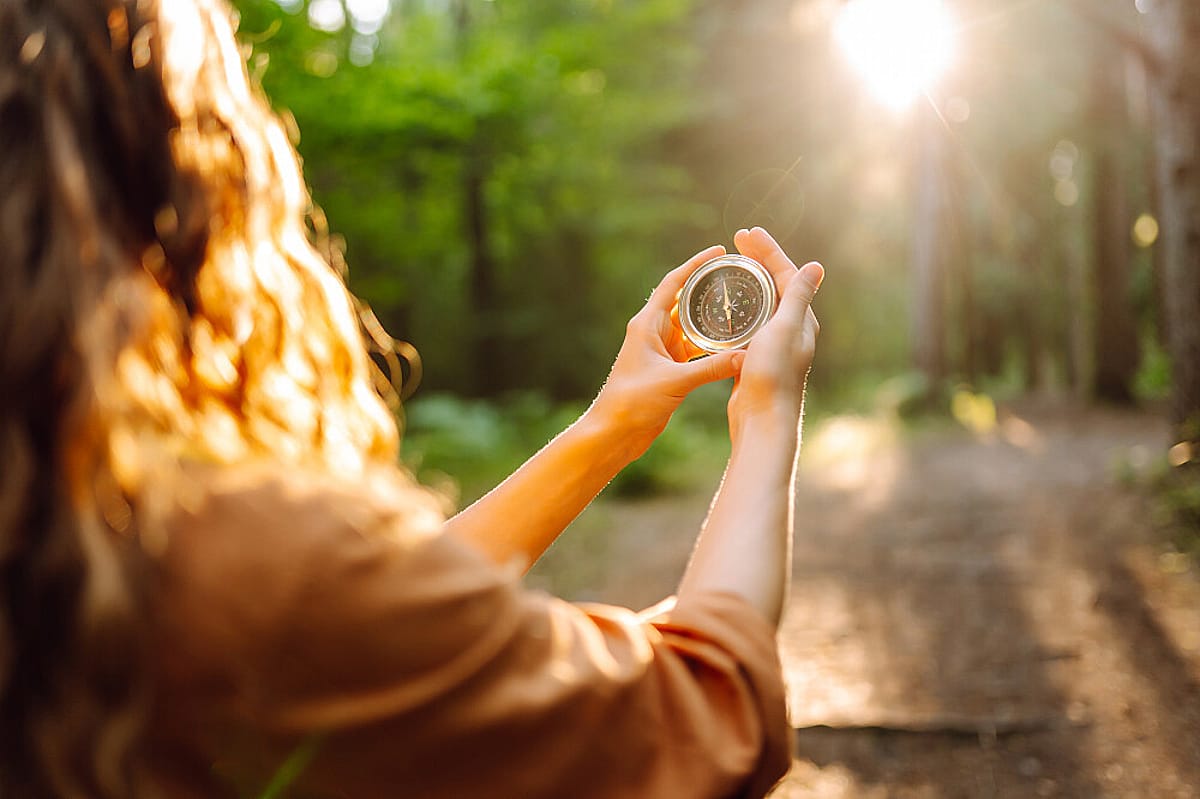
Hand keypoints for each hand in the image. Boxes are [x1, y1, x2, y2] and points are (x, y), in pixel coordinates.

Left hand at [587, 245, 743, 457]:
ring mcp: (661, 351)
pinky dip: (712, 347)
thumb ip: (711, 369)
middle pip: (685, 301)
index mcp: (647, 324)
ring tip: (742, 309)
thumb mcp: (674, 382)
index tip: (718, 251)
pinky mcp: (668, 369)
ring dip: (713, 320)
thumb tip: (746, 357)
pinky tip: (733, 346)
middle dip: (709, 289)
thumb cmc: (631, 404)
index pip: (673, 283)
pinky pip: (695, 350)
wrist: (614, 433)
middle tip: (738, 279)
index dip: (695, 265)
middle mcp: (653, 332)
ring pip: (692, 327)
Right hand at [727, 227, 821, 439]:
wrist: (761, 418)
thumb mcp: (784, 329)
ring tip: (730, 265)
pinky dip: (738, 306)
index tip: (746, 233)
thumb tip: (817, 266)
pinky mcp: (757, 356)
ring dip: (747, 280)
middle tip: (737, 240)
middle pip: (774, 284)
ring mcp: (773, 343)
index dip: (767, 250)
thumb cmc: (772, 374)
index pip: (785, 273)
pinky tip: (724, 306)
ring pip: (761, 302)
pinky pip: (749, 322)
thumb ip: (798, 297)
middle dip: (757, 259)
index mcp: (801, 319)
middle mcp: (791, 329)